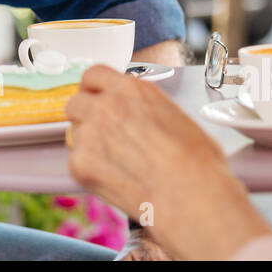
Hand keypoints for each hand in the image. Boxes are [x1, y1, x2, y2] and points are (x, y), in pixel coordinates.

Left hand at [65, 65, 271, 259]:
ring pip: (74, 133)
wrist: (190, 197)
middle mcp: (107, 105)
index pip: (94, 75)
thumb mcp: (177, 117)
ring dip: (87, 144)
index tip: (94, 98)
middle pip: (76, 103)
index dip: (92, 88)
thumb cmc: (196, 163)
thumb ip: (147, 110)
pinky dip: (88, 171)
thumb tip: (144, 118)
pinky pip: (75, 162)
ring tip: (114, 163)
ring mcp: (91, 134)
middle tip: (100, 135)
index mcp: (132, 89)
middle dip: (84, 117)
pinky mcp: (81, 163)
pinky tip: (113, 179)